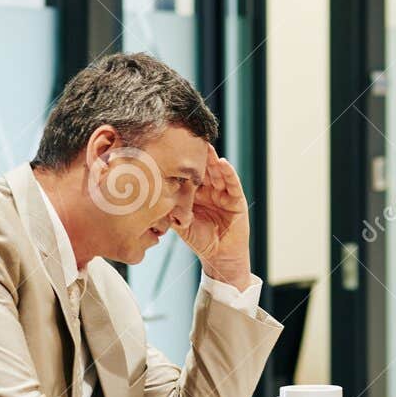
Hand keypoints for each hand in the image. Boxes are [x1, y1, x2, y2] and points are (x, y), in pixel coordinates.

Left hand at [173, 145, 251, 289]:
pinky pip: (233, 184)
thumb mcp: (183, 226)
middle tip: (189, 139)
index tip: (172, 149)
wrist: (219, 257)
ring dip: (213, 160)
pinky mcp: (237, 200)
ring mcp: (224, 194)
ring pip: (218, 173)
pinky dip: (228, 173)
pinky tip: (223, 163)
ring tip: (206, 147)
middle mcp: (211, 191)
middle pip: (204, 169)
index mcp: (196, 195)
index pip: (189, 176)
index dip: (183, 164)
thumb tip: (158, 202)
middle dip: (198, 156)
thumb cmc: (201, 241)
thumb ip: (173, 214)